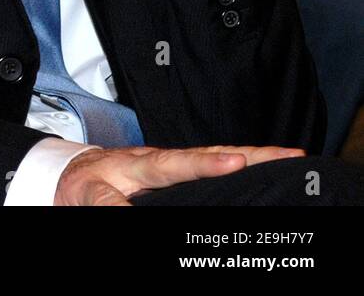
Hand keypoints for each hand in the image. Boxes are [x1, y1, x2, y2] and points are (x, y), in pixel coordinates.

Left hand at [55, 144, 304, 205]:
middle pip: (211, 153)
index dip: (208, 164)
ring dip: (254, 156)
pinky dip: (242, 166)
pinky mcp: (181, 173)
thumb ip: (108, 205)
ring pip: (219, 157)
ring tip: (291, 157)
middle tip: (289, 154)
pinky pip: (215, 166)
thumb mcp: (89, 195)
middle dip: (250, 153)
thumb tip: (129, 216)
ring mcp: (176, 164)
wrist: (78, 172)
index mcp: (143, 165)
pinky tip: (266, 169)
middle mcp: (165, 159)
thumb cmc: (86, 185)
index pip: (178, 163)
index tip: (237, 162)